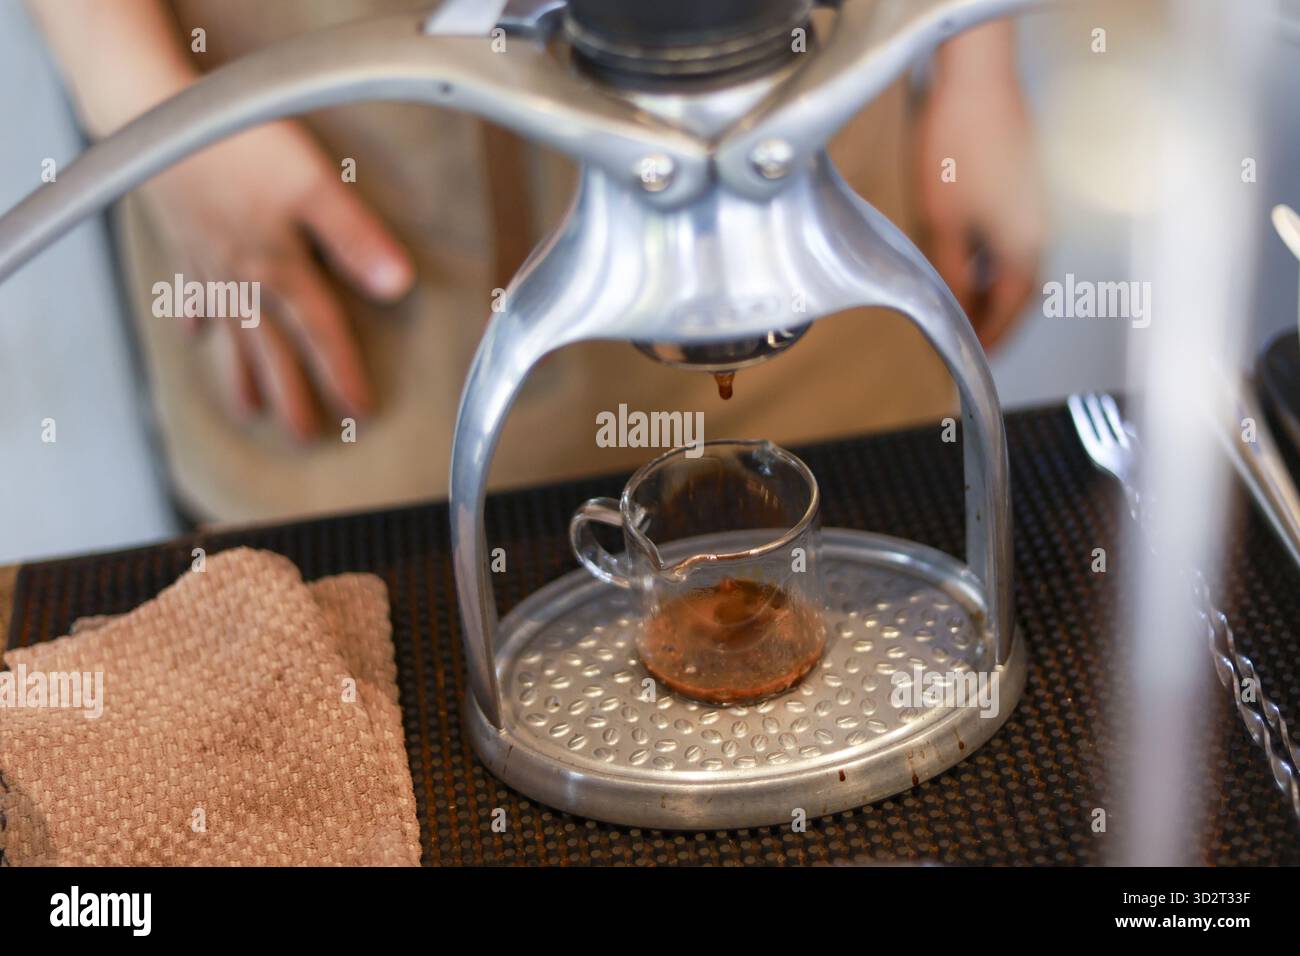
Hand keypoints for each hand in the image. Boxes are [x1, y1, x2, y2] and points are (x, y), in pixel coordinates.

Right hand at [139, 120, 414, 441]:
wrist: (156, 120)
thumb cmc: (241, 147)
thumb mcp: (313, 186)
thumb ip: (356, 238)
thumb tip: (400, 286)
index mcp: (283, 271)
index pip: (323, 336)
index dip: (343, 375)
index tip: (360, 413)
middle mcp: (245, 281)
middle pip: (274, 352)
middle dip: (290, 397)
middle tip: (303, 439)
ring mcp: (208, 267)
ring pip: (231, 337)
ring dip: (241, 376)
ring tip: (249, 412)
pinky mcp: (182, 244)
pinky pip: (190, 299)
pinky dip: (196, 323)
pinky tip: (197, 339)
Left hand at [912, 25, 1045, 350]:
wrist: (978, 78)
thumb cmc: (959, 146)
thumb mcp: (942, 223)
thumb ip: (949, 276)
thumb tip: (950, 316)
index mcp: (1024, 250)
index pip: (1007, 314)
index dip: (985, 340)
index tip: (966, 358)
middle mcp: (1040, 233)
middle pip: (1016, 294)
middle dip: (990, 318)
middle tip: (962, 337)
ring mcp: (1036, 208)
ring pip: (1014, 265)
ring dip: (989, 289)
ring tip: (959, 303)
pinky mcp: (1026, 188)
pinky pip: (1012, 239)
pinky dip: (991, 259)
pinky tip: (965, 258)